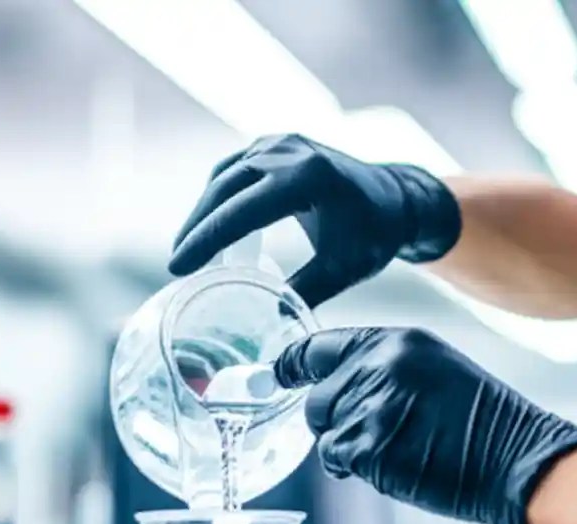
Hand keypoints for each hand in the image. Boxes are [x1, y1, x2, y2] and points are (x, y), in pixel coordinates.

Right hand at [169, 134, 461, 306]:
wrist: (398, 197)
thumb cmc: (375, 235)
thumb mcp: (343, 269)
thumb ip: (303, 294)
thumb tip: (265, 326)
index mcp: (306, 178)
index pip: (240, 212)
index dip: (205, 241)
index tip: (178, 267)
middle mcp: (288, 153)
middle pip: (223, 190)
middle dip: (197, 228)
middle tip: (177, 264)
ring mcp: (280, 143)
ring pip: (224, 177)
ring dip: (204, 212)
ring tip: (189, 249)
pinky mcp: (276, 144)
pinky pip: (235, 168)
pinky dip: (219, 196)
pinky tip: (211, 224)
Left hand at [273, 327, 576, 523]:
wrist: (515, 459)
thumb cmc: (481, 425)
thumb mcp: (434, 373)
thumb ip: (384, 370)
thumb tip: (332, 385)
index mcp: (398, 341)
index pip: (322, 346)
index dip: (295, 363)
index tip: (281, 373)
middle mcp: (380, 365)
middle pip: (318, 397)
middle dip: (335, 420)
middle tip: (379, 433)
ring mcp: (372, 405)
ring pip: (325, 432)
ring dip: (349, 447)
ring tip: (399, 448)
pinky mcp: (369, 445)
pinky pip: (337, 459)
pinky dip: (357, 468)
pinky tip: (396, 464)